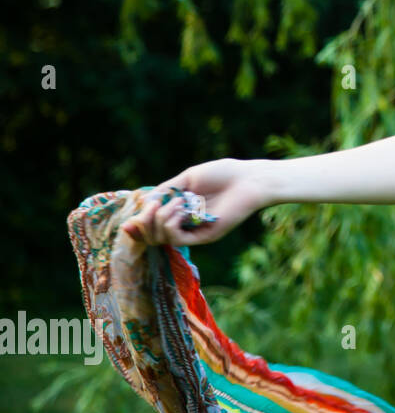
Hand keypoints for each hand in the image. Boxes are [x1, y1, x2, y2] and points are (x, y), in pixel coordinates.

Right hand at [122, 158, 268, 248]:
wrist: (248, 179)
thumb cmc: (222, 174)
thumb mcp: (186, 179)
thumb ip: (164, 192)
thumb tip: (141, 203)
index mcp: (179, 208)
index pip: (151, 223)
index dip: (137, 222)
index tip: (128, 218)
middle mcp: (185, 222)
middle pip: (152, 234)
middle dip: (145, 221)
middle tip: (152, 206)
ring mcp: (195, 231)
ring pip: (162, 238)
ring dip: (161, 218)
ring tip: (178, 201)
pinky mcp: (205, 236)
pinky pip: (178, 238)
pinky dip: (171, 224)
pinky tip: (181, 209)